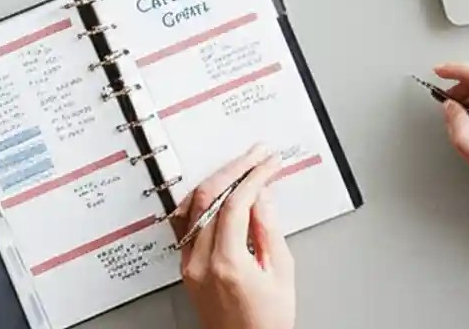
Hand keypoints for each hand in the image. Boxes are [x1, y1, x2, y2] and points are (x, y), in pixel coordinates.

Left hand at [172, 144, 295, 328]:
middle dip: (236, 169)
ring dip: (217, 181)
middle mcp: (201, 262)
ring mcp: (189, 264)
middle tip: (257, 155)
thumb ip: (269, 229)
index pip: (237, 203)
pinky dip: (204, 201)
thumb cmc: (266, 322)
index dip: (255, 176)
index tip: (270, 163)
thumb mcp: (281, 272)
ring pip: (193, 206)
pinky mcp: (187, 267)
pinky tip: (217, 192)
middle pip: (209, 197)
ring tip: (239, 167)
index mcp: (228, 263)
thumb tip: (262, 196)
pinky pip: (187, 223)